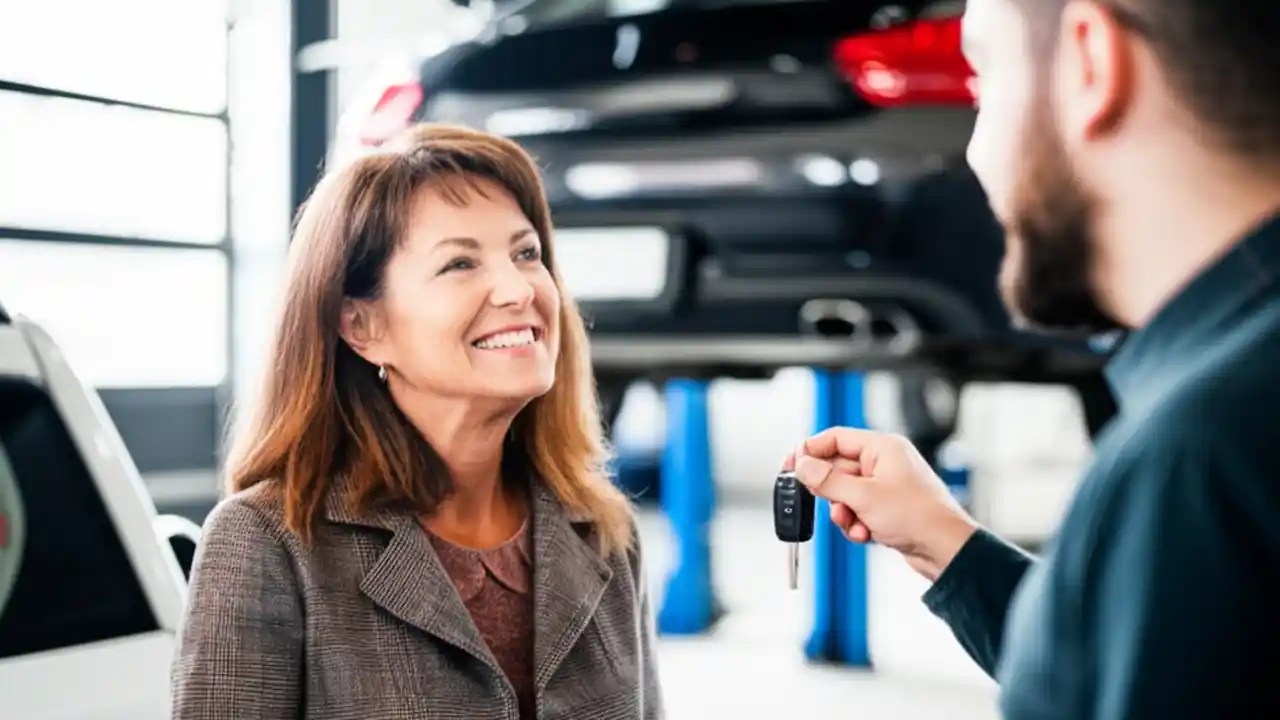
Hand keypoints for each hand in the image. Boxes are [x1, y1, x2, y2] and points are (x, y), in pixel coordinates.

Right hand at [783, 427, 978, 581]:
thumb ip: (827, 480)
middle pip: (838, 468)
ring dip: (843, 512)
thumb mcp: (863, 496)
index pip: (835, 438)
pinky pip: (857, 510)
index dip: (811, 451)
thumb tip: (802, 465)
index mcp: (882, 447)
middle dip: (831, 492)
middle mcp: (884, 462)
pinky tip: (866, 534)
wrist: (945, 549)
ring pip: (845, 493)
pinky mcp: (886, 508)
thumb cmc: (917, 516)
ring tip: (854, 523)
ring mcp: (885, 486)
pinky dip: (856, 523)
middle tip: (826, 502)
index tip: (792, 465)